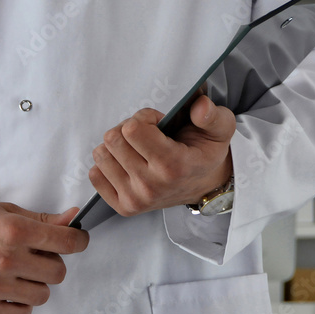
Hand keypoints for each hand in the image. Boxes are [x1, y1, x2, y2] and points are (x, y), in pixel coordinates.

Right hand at [0, 203, 89, 313]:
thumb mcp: (2, 212)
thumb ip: (41, 219)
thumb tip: (73, 219)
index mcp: (13, 230)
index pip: (67, 242)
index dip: (77, 242)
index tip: (74, 242)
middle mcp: (5, 259)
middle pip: (58, 272)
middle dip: (49, 264)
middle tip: (32, 259)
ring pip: (43, 295)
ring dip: (34, 286)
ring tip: (15, 275)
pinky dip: (19, 306)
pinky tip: (7, 293)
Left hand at [89, 95, 234, 216]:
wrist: (203, 185)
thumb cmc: (204, 153)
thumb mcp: (220, 130)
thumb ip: (212, 115)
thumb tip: (200, 106)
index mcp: (173, 166)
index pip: (132, 129)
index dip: (144, 118)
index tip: (158, 125)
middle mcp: (152, 186)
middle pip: (113, 139)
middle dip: (128, 129)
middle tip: (146, 136)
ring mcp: (135, 199)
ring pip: (101, 155)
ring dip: (116, 146)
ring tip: (137, 150)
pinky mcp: (123, 207)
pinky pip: (95, 175)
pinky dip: (109, 164)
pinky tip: (128, 164)